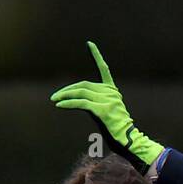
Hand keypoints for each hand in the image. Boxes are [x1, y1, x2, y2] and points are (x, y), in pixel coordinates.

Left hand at [51, 42, 166, 170]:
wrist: (128, 140)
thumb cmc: (116, 130)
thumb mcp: (106, 112)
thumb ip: (94, 103)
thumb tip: (74, 100)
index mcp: (113, 91)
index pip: (104, 69)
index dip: (96, 55)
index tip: (89, 44)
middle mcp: (110, 92)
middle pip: (84, 85)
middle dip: (68, 90)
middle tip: (55, 96)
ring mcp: (107, 100)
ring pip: (81, 93)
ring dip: (65, 96)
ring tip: (54, 100)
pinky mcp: (102, 109)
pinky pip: (81, 103)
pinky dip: (68, 103)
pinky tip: (59, 105)